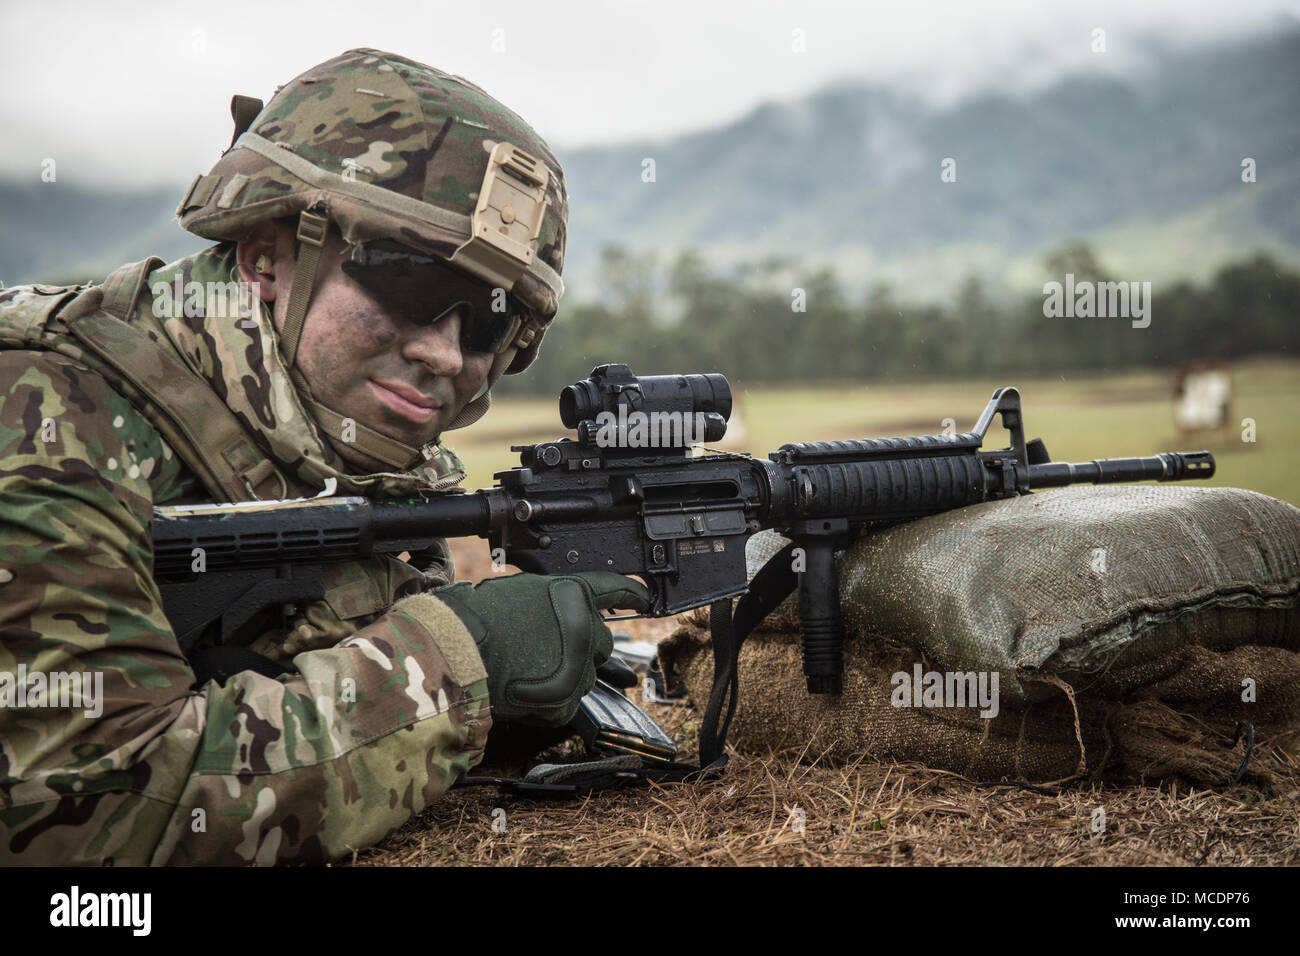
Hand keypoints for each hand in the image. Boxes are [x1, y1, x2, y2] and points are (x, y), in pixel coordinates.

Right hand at [434, 572, 649, 726]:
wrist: (457, 650)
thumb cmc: (480, 616)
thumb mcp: (524, 590)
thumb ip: (556, 600)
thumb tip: (566, 612)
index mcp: (575, 596)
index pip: (615, 590)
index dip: (631, 595)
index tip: (643, 599)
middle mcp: (585, 629)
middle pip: (601, 641)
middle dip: (583, 645)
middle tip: (549, 646)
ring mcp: (579, 668)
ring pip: (585, 674)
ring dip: (566, 673)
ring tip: (529, 667)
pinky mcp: (566, 700)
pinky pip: (568, 701)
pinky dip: (550, 699)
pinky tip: (526, 687)